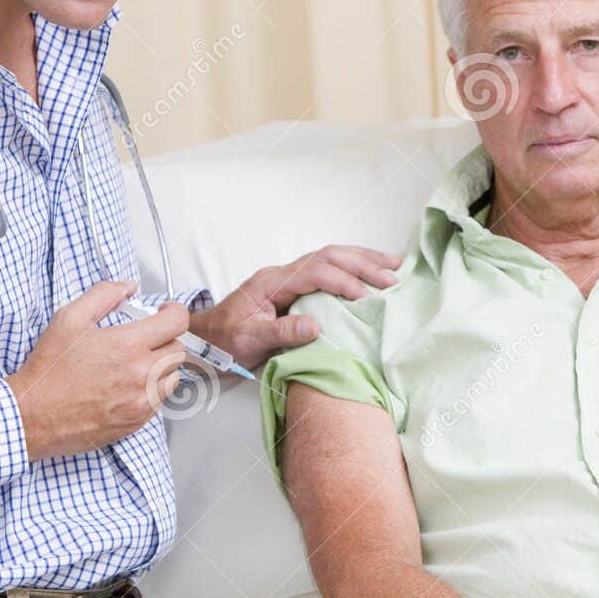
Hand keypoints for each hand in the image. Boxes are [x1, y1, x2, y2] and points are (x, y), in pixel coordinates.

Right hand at [4, 280, 188, 459]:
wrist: (33, 415)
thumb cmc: (49, 371)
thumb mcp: (69, 319)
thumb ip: (103, 295)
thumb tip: (127, 287)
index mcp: (127, 345)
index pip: (177, 322)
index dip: (174, 311)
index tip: (165, 312)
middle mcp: (140, 374)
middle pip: (178, 350)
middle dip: (165, 338)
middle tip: (146, 338)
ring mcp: (140, 401)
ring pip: (173, 378)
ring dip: (161, 366)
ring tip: (137, 363)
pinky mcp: (135, 422)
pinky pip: (159, 402)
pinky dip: (151, 391)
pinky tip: (128, 385)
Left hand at [188, 245, 402, 371]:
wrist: (205, 339)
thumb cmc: (225, 341)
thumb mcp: (250, 340)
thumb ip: (282, 332)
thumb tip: (316, 325)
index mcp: (272, 282)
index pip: (315, 272)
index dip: (343, 281)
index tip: (366, 296)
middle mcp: (281, 273)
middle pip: (327, 256)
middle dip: (362, 264)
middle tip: (392, 276)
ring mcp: (287, 277)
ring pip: (329, 257)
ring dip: (362, 260)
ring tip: (392, 264)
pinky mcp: (293, 287)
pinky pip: (327, 269)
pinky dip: (351, 268)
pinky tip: (369, 272)